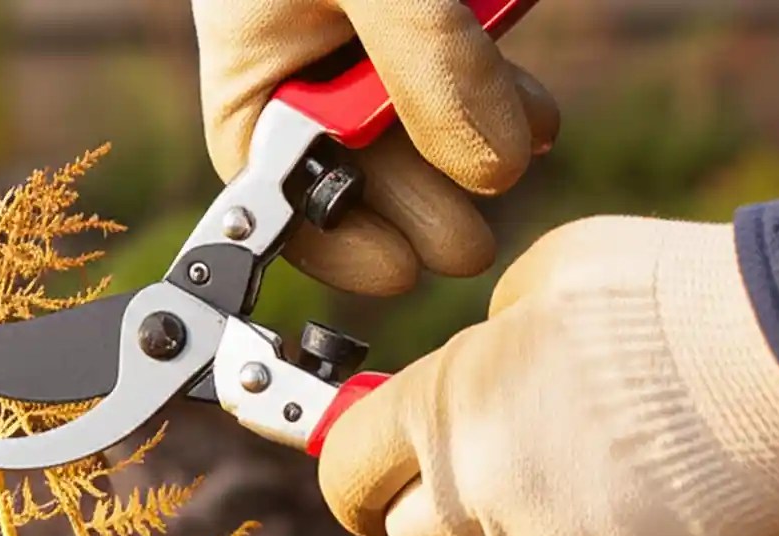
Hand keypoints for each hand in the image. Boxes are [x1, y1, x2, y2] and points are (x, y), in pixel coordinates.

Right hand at [191, 0, 560, 295]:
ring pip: (418, 122)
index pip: (280, 192)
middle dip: (420, 201)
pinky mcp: (419, 21)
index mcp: (250, 81)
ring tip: (518, 156)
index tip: (398, 268)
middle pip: (360, 169)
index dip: (336, 237)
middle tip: (471, 241)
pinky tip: (528, 110)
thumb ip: (427, 65)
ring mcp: (361, 47)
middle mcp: (301, 74)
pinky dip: (492, 91)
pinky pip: (454, 69)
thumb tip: (493, 168)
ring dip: (469, 146)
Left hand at [317, 216, 778, 535]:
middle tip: (480, 472)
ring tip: (584, 472)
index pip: (345, 473)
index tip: (363, 476)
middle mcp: (481, 494)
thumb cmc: (662, 293)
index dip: (353, 473)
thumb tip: (467, 373)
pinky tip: (641, 503)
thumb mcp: (538, 282)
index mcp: (443, 410)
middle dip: (435, 508)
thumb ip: (480, 341)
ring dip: (519, 535)